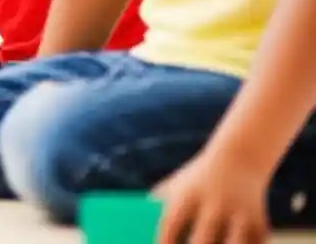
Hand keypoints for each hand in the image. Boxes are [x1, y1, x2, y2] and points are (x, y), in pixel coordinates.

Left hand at [155, 149, 270, 243]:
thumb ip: (155, 208)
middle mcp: (214, 206)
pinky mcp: (260, 225)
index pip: (170, 226)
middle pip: (202, 242)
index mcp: (187, 197)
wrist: (239, 159)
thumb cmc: (196, 180)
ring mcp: (239, 216)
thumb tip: (134, 233)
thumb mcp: (173, 186)